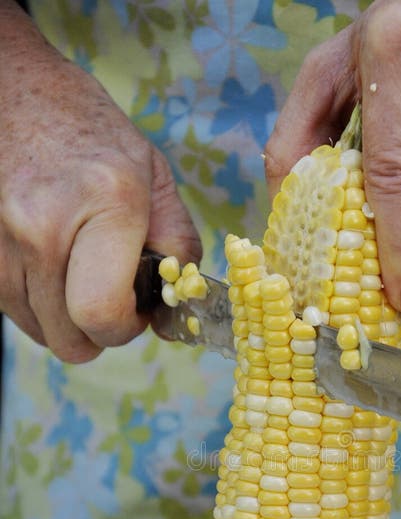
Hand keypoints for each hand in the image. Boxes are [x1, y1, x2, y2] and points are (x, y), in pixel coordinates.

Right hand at [0, 3, 200, 361]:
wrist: (7, 88)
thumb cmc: (88, 130)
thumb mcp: (153, 174)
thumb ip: (177, 247)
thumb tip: (176, 316)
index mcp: (105, 204)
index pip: (103, 316)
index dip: (125, 328)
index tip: (136, 310)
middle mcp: (44, 229)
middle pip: (71, 342)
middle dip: (99, 332)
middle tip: (111, 295)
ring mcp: (1, 245)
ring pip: (42, 332)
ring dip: (67, 317)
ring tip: (78, 267)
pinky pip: (15, 311)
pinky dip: (38, 300)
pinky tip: (49, 258)